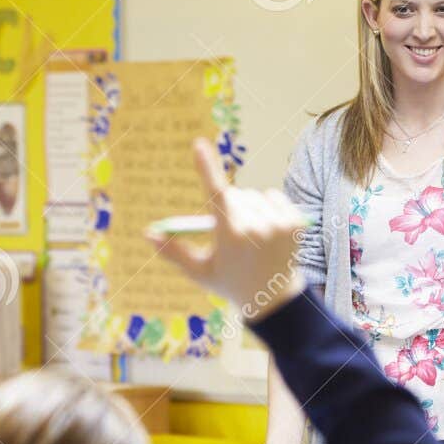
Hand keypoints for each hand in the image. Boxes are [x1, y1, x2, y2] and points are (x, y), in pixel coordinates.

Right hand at [149, 139, 303, 322]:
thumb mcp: (199, 271)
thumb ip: (173, 252)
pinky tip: (269, 229)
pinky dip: (269, 206)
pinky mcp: (296, 222)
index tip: (199, 144)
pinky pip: (274, 196)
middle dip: (229, 207)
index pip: (215, 195)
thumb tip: (148, 233)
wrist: (274, 299)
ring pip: (254, 195)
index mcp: (231, 237)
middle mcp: (256, 228)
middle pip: (233, 195)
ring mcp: (279, 225)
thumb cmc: (230, 282)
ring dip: (249, 208)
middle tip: (233, 235)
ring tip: (252, 236)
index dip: (206, 167)